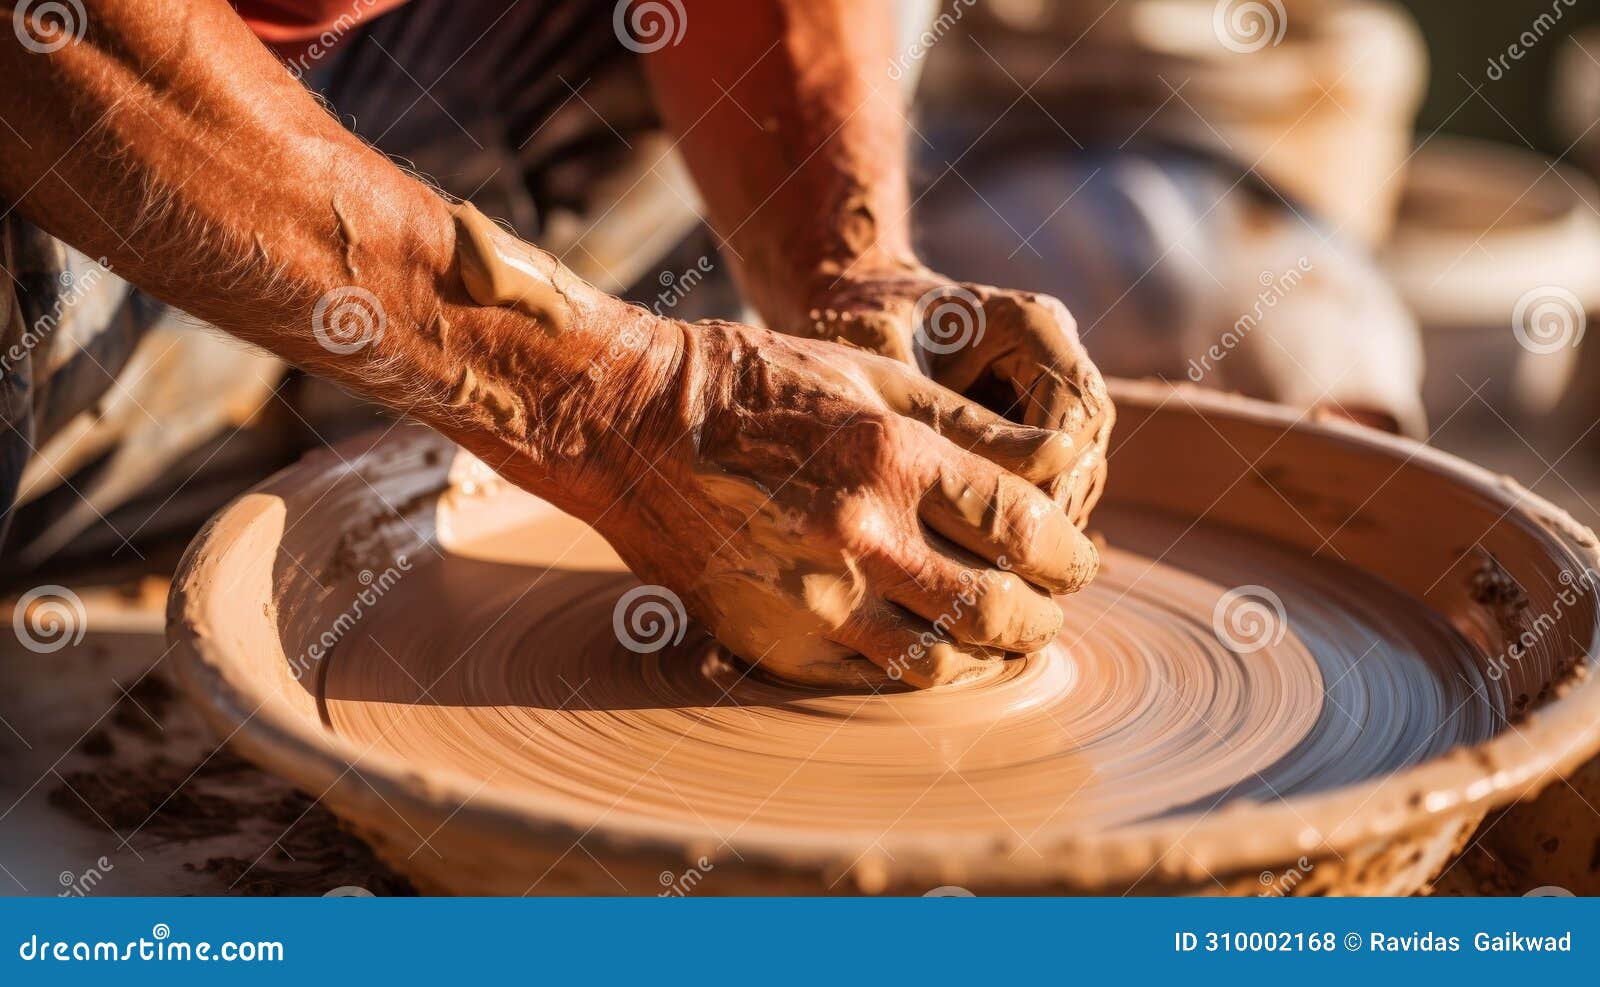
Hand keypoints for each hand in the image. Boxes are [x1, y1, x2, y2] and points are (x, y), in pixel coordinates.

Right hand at [512, 309, 1100, 688]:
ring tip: (1002, 639)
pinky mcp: (772, 640)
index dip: (1069, 555)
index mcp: (892, 457)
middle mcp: (857, 535)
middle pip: (994, 609)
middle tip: (1051, 609)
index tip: (1078, 561)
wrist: (634, 427)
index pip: (1022, 529)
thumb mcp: (875, 377)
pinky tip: (930, 647)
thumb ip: (974, 426)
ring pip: (938, 661)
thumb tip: (1061, 460)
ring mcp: (811, 597)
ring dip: (988, 657)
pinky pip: (869, 679)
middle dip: (1044, 618)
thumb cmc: (762, 386)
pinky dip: (916, 670)